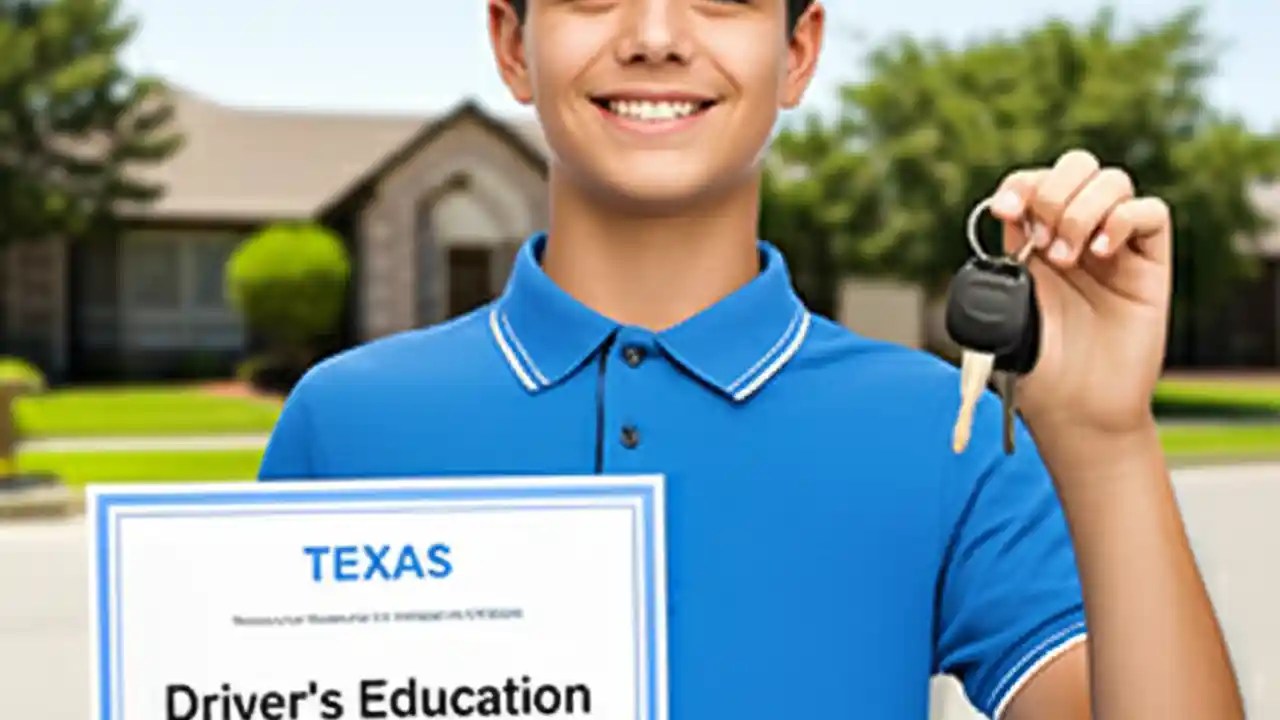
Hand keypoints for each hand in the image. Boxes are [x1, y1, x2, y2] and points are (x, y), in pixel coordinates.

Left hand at [988, 149, 1172, 435]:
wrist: (1077, 409)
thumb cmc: (1037, 368)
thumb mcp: (1003, 312)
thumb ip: (1001, 266)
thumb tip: (1001, 218)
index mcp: (1034, 241)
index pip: (1034, 182)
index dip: (1021, 184)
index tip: (1006, 211)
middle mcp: (1076, 236)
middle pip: (1075, 167)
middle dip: (1053, 190)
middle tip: (1040, 240)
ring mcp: (1115, 248)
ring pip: (1113, 181)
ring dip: (1083, 208)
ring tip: (1067, 257)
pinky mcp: (1150, 266)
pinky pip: (1152, 212)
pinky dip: (1125, 219)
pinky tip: (1103, 253)